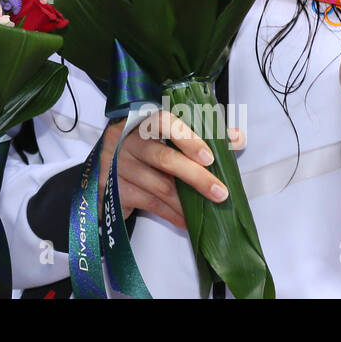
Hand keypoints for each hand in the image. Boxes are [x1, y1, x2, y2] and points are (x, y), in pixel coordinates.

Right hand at [98, 111, 244, 230]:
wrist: (104, 170)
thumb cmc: (142, 149)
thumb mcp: (165, 137)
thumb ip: (201, 135)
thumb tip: (236, 138)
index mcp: (141, 121)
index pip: (162, 121)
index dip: (187, 138)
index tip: (209, 157)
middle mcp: (126, 141)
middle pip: (163, 158)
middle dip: (196, 177)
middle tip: (220, 192)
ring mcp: (117, 165)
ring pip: (158, 186)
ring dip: (186, 202)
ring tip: (208, 210)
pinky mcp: (115, 190)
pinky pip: (150, 204)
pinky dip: (172, 214)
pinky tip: (186, 220)